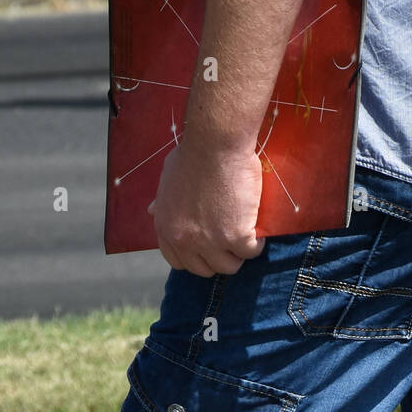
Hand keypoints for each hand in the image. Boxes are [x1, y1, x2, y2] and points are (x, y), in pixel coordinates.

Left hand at [148, 139, 265, 276]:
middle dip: (217, 258)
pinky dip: (257, 245)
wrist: (215, 143)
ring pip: (228, 266)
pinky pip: (250, 253)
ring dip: (238, 254)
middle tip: (230, 243)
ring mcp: (209, 241)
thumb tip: (153, 210)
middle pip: (204, 269)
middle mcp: (184, 239)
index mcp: (166, 227)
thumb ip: (163, 200)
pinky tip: (259, 234)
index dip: (195, 257)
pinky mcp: (235, 236)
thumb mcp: (167, 178)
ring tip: (246, 238)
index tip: (207, 249)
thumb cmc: (193, 153)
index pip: (178, 262)